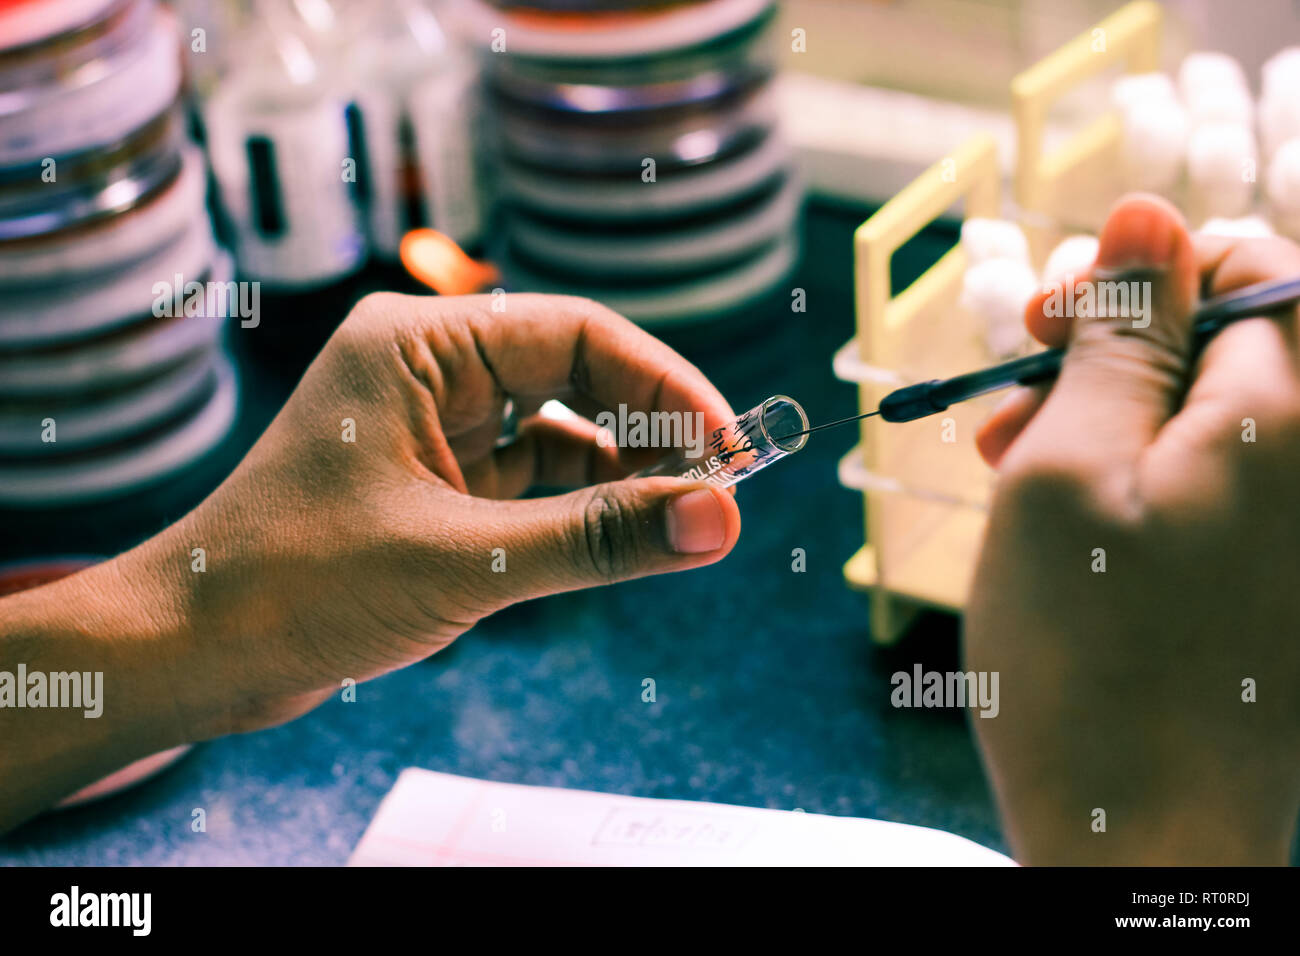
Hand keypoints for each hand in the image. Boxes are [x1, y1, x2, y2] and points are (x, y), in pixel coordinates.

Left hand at [111, 294, 740, 738]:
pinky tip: (618, 535)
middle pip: (576, 375)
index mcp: (418, 344)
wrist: (195, 652)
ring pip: (559, 430)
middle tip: (720, 490)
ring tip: (680, 519)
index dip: (666, 385)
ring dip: (620, 472)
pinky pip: (532, 478)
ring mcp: (432, 425)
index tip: (732, 446)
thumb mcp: (466, 560)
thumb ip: (598, 538)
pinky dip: (579, 506)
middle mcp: (428, 369)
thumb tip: (718, 520)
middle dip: (650, 431)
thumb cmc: (297, 586)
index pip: (576, 334)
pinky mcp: (436, 481)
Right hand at [966, 194, 1299, 863]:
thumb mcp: (1066, 471)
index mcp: (1287, 417)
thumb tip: (1150, 212)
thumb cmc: (1089, 660)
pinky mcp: (1270, 583)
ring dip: (1100, 418)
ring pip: (1202, 419)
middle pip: (1223, 342)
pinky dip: (1131, 482)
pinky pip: (1208, 489)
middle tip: (1011, 401)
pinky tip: (1056, 518)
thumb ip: (1119, 338)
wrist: (1145, 850)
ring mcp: (1295, 530)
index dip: (1138, 276)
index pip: (1245, 267)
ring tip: (1006, 466)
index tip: (1047, 327)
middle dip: (1107, 350)